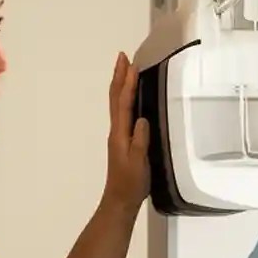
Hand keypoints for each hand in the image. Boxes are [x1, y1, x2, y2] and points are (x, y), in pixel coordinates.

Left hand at [102, 51, 149, 211]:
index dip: (126, 83)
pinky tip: (129, 97)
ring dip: (120, 84)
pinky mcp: (123, 140)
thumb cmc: (131, 183)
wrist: (120, 200)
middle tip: (122, 57)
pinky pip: (122, 112)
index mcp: (120, 133)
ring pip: (117, 104)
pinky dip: (124, 98)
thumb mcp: (139, 163)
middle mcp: (117, 130)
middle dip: (119, 76)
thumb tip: (142, 118)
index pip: (123, 103)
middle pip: (115, 98)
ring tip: (125, 70)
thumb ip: (140, 141)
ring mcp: (118, 135)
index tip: (130, 63)